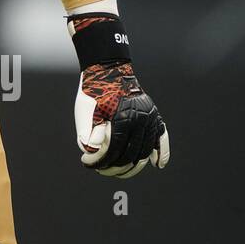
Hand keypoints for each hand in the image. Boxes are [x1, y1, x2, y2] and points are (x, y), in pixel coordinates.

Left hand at [74, 61, 170, 177]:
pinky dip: (161, 153)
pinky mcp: (154, 116)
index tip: (88, 164)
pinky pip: (162, 138)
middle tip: (101, 169)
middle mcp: (139, 121)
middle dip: (114, 167)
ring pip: (144, 151)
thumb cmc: (93, 92)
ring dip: (133, 166)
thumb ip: (85, 133)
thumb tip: (91, 152)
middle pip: (130, 156)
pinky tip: (157, 164)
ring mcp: (149, 119)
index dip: (99, 161)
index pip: (112, 151)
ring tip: (118, 171)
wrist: (108, 72)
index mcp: (122, 120)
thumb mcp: (83, 111)